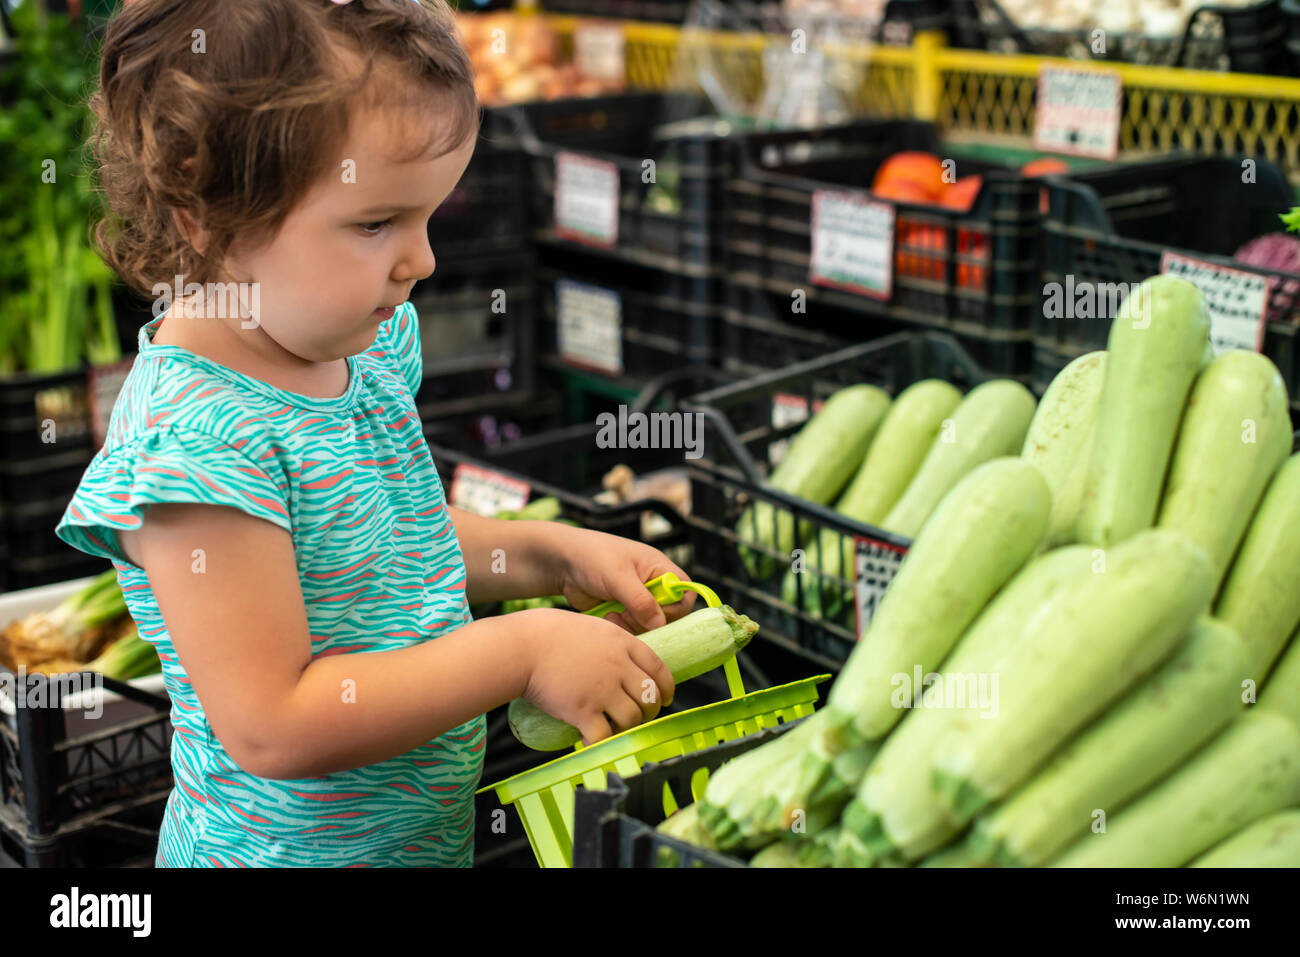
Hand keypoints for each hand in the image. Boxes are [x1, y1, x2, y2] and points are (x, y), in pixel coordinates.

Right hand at [517, 608, 675, 745]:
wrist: (522, 647)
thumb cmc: (546, 633)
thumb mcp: (590, 626)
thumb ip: (610, 643)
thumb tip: (619, 659)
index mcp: (622, 643)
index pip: (658, 669)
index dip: (666, 688)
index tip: (666, 698)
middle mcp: (618, 666)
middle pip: (650, 698)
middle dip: (648, 712)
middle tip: (637, 717)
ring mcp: (603, 690)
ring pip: (632, 719)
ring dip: (625, 728)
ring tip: (612, 728)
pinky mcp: (584, 711)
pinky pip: (605, 736)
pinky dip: (600, 742)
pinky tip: (589, 739)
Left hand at [551, 527, 697, 633]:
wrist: (560, 563)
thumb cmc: (591, 557)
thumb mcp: (617, 577)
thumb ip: (640, 600)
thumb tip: (659, 624)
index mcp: (658, 567)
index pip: (685, 591)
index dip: (677, 607)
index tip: (657, 613)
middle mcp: (652, 583)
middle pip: (669, 613)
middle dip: (650, 620)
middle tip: (630, 616)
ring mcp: (637, 599)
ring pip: (650, 625)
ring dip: (634, 626)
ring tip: (614, 617)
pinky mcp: (623, 611)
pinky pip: (633, 628)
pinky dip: (623, 628)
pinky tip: (607, 618)